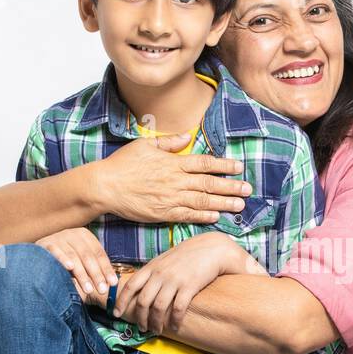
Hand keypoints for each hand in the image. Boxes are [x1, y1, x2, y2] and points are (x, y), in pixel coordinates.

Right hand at [35, 228, 115, 304]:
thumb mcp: (81, 262)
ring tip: (89, 289)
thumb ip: (95, 269)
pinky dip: (63, 259)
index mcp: (85, 236)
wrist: (38, 256)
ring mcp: (58, 237)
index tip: (113, 284)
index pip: (99, 254)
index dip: (107, 269)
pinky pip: (56, 252)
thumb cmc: (65, 261)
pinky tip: (70, 268)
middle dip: (96, 275)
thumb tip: (113, 283)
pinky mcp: (45, 243)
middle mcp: (73, 233)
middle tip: (102, 290)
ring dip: (82, 274)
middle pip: (88, 256)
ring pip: (74, 257)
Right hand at [86, 135, 253, 223]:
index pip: (204, 163)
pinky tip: (216, 217)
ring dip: (223, 203)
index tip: (238, 167)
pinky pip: (188, 215)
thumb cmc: (123, 164)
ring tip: (239, 205)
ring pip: (203, 201)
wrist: (105, 186)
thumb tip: (187, 136)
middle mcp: (175, 180)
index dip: (224, 165)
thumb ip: (168, 142)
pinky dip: (203, 216)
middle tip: (248, 189)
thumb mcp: (145, 144)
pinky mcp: (163, 213)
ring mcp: (170, 198)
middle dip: (231, 186)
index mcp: (173, 162)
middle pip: (209, 183)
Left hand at [114, 232, 265, 334]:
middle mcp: (160, 274)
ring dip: (155, 323)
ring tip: (156, 330)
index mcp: (152, 267)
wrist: (212, 248)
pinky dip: (174, 321)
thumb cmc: (188, 255)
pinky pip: (178, 309)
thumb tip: (140, 287)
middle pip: (143, 301)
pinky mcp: (189, 286)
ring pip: (158, 308)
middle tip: (141, 328)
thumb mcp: (165, 260)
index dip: (121, 302)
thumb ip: (153, 272)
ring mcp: (174, 280)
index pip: (130, 286)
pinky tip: (174, 326)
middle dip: (140, 318)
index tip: (117, 314)